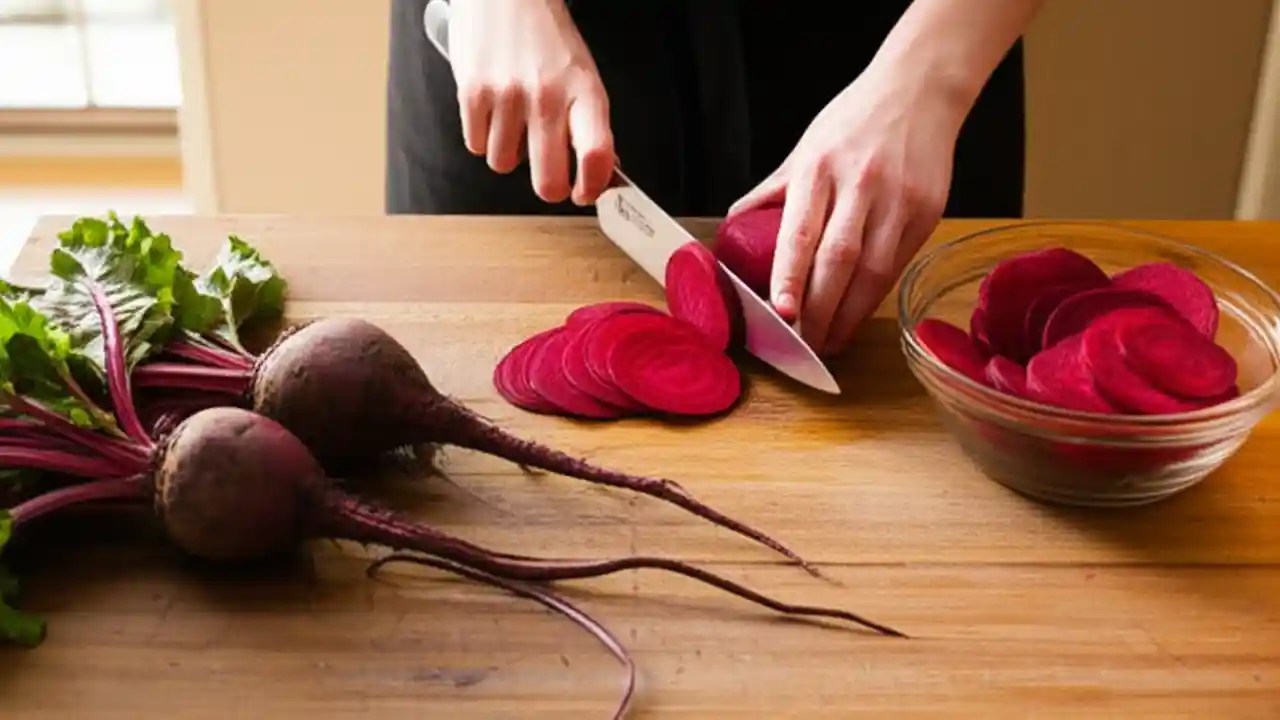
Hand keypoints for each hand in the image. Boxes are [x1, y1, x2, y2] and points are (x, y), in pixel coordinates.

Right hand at [450, 0, 614, 204]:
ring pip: (504, 165)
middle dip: (550, 188)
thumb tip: (601, 172)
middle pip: (548, 180)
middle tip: (551, 179)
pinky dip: (483, 138)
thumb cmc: (547, 37)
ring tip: (514, 123)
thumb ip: (590, 124)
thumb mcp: (583, 75)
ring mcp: (508, 96)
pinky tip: (493, 112)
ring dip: (509, 153)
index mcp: (584, 92)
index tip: (585, 193)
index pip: (595, 156)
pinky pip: (476, 146)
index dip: (591, 187)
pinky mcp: (472, 93)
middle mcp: (547, 96)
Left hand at [729, 64, 965, 356]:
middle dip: (819, 311)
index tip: (781, 313)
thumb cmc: (854, 120)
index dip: (790, 277)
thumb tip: (734, 225)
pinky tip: (857, 315)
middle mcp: (859, 186)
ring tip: (829, 342)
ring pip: (873, 272)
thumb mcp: (805, 147)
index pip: (801, 234)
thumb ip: (773, 191)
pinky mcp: (927, 212)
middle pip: (838, 261)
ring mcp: (897, 201)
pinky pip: (896, 266)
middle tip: (802, 345)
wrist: (919, 90)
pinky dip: (874, 297)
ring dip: (849, 315)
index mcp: (819, 169)